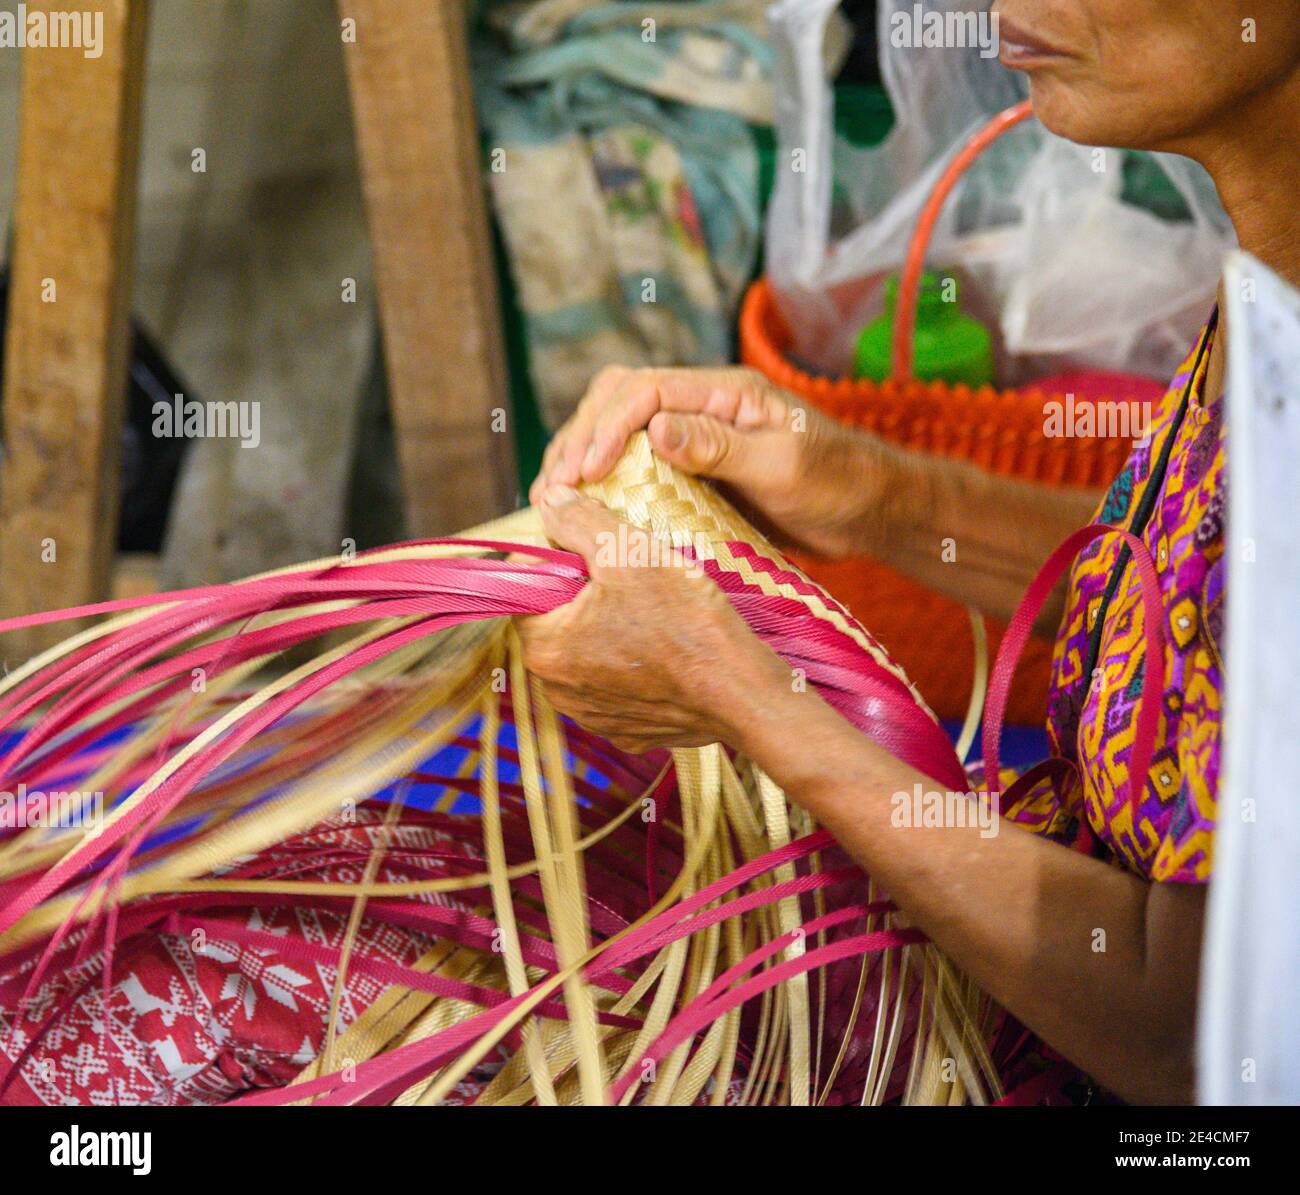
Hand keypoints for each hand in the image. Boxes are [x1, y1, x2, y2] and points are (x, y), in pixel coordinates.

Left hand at [516, 484, 788, 752]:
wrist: (741, 693)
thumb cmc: (685, 622)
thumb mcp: (630, 553)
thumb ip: (579, 521)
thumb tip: (551, 500)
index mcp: (544, 647)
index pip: (526, 585)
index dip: (556, 554)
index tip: (593, 542)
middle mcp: (556, 689)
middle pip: (557, 620)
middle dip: (584, 591)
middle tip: (629, 571)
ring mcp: (592, 714)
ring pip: (587, 652)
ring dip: (608, 626)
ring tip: (651, 607)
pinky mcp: (625, 729)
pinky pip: (616, 684)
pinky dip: (632, 663)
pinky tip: (663, 646)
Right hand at [530, 366, 904, 557]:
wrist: (867, 513)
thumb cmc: (837, 483)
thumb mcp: (783, 466)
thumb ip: (720, 446)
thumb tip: (654, 430)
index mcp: (725, 391)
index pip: (645, 390)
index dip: (605, 426)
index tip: (583, 472)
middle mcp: (703, 405)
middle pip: (618, 398)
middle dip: (580, 436)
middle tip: (553, 487)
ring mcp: (695, 436)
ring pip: (619, 428)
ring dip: (582, 455)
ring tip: (552, 496)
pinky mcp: (693, 469)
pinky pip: (635, 464)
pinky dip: (604, 480)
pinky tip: (584, 507)